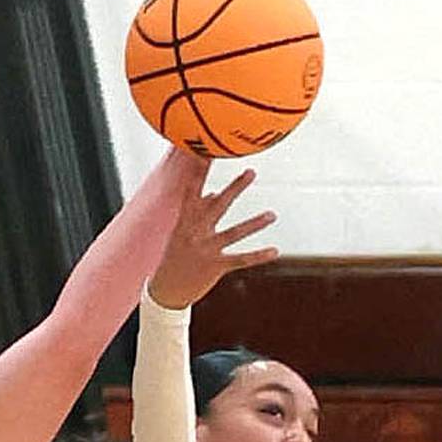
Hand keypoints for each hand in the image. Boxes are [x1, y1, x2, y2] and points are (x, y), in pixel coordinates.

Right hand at [146, 162, 277, 310]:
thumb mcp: (182, 231)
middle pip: (218, 206)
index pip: (193, 189)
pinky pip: (240, 259)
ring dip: (254, 224)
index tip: (206, 151)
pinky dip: (258, 256)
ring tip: (272, 215)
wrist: (166, 290)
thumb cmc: (175, 255)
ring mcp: (206, 249)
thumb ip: (199, 210)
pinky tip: (275, 251)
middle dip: (235, 188)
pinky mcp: (215, 266)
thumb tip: (215, 192)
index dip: (200, 170)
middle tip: (251, 171)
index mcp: (185, 220)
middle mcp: (195, 232)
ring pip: (234, 233)